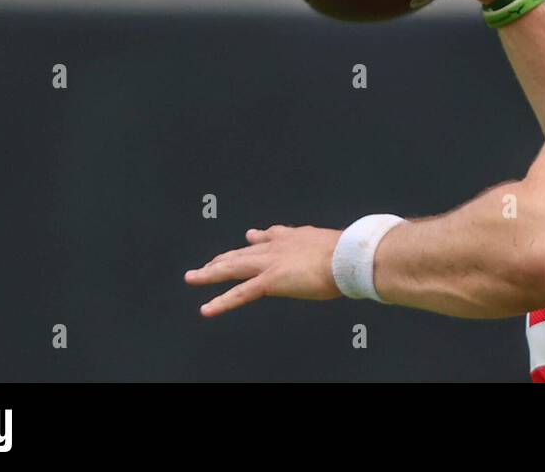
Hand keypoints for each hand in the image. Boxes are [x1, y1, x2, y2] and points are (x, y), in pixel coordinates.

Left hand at [184, 225, 342, 316]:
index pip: (272, 235)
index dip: (259, 237)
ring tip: (193, 277)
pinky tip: (206, 309)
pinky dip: (221, 302)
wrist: (348, 257)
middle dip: (225, 257)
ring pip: (233, 267)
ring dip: (210, 272)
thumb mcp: (338, 248)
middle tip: (210, 262)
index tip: (252, 235)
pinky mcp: (270, 280)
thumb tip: (344, 254)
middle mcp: (278, 245)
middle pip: (244, 251)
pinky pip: (240, 293)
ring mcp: (271, 262)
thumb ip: (331, 250)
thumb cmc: (351, 255)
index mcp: (296, 237)